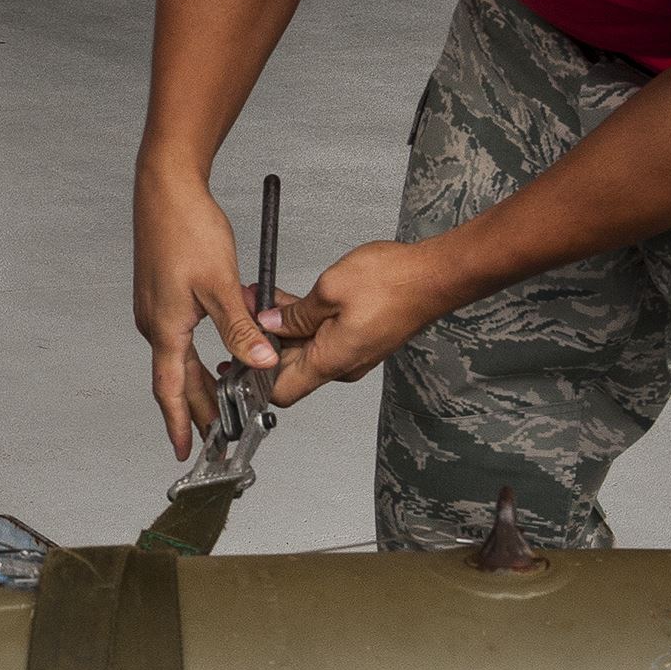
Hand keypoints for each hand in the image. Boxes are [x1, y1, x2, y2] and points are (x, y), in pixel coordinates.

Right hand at [133, 171, 277, 459]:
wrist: (165, 188)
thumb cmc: (186, 228)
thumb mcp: (221, 285)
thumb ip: (240, 330)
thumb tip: (259, 364)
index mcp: (165, 327)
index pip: (171, 389)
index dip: (179, 423)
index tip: (185, 449)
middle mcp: (154, 322)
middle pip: (177, 378)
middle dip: (197, 406)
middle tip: (219, 429)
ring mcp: (156, 308)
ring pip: (181, 357)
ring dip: (202, 377)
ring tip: (225, 395)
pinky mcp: (162, 294)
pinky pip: (181, 336)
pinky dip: (201, 351)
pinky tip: (222, 347)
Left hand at [258, 238, 463, 404]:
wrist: (435, 276)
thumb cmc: (395, 284)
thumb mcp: (330, 290)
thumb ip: (294, 313)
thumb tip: (271, 325)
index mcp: (331, 361)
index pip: (280, 392)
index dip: (253, 378)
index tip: (235, 357)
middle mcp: (342, 365)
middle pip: (289, 368)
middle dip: (261, 341)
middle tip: (244, 311)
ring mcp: (352, 353)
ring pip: (304, 349)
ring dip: (280, 327)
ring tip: (259, 298)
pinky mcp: (359, 338)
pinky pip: (321, 337)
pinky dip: (302, 321)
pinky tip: (287, 300)